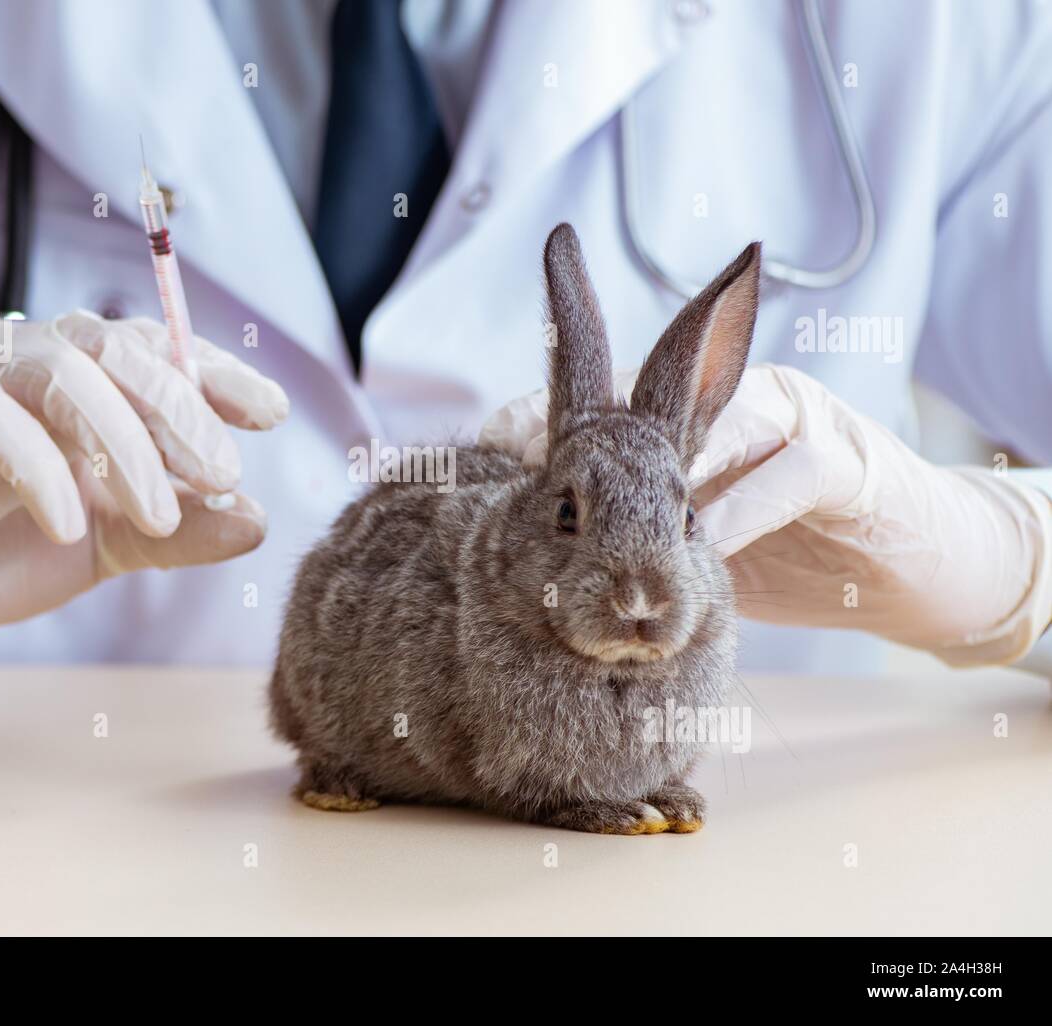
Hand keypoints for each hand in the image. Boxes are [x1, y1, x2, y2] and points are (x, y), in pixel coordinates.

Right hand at [0, 311, 288, 670]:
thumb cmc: (7, 550)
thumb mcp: (115, 543)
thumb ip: (182, 530)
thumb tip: (260, 520)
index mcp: (86, 377)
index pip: (160, 351)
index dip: (218, 374)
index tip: (271, 413)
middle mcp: (33, 356)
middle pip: (120, 350)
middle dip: (181, 412)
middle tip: (221, 475)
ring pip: (64, 372)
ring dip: (123, 444)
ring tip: (157, 516)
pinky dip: (43, 468)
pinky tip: (71, 526)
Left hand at [480, 363, 1051, 666]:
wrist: (910, 570)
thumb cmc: (785, 551)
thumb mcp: (687, 543)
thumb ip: (630, 529)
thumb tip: (528, 540)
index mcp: (692, 416)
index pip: (611, 403)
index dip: (554, 418)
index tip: (494, 442)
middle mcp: (739, 399)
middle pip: (658, 385)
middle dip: (589, 413)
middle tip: (524, 446)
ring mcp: (795, 422)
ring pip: (722, 420)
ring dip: (667, 463)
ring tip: (614, 496)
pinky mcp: (846, 463)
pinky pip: (787, 476)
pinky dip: (741, 510)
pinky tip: (703, 541)